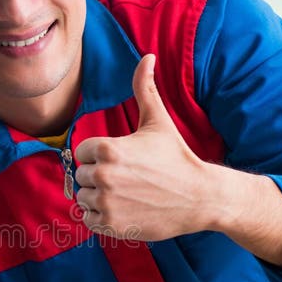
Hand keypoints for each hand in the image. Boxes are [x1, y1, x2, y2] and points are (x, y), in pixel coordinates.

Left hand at [74, 54, 212, 240]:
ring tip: (125, 194)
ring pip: (83, 198)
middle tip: (127, 178)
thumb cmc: (177, 157)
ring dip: (97, 198)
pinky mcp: (112, 225)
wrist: (200, 196)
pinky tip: (122, 209)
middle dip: (99, 177)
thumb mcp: (158, 121)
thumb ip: (144, 88)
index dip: (98, 156)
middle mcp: (103, 175)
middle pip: (82, 176)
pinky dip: (100, 217)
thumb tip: (147, 57)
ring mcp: (107, 202)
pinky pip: (88, 220)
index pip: (81, 153)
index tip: (120, 160)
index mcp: (107, 148)